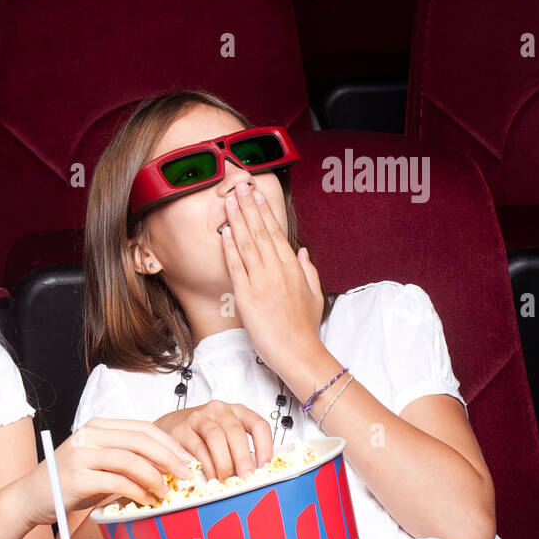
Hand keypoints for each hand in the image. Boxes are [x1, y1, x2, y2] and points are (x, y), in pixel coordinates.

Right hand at [18, 418, 194, 525]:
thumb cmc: (69, 482)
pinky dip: (137, 491)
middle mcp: (88, 436)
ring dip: (155, 477)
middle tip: (185, 475)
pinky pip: (116, 482)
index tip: (186, 459)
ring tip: (166, 491)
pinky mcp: (76, 477)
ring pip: (130, 460)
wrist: (31, 497)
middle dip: (169, 458)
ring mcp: (81, 455)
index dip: (169, 443)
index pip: (142, 428)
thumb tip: (167, 467)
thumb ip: (125, 459)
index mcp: (97, 427)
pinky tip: (145, 500)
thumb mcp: (98, 462)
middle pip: (140, 440)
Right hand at [155, 400, 272, 480]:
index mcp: (237, 412)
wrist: (171, 426)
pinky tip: (210, 476)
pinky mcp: (181, 428)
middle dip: (243, 459)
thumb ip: (240, 450)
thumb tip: (254, 476)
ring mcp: (199, 417)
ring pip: (216, 438)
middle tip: (246, 478)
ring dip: (223, 463)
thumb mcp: (226, 436)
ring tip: (227, 481)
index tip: (266, 466)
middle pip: (236, 432)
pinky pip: (196, 447)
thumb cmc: (203, 434)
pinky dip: (205, 465)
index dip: (265, 447)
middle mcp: (219, 411)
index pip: (258, 425)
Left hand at [221, 180, 324, 377]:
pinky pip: (236, 267)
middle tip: (238, 186)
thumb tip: (304, 252)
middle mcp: (277, 270)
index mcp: (293, 268)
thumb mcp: (314, 295)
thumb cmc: (305, 328)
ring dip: (237, 220)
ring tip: (228, 200)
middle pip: (260, 231)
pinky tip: (224, 232)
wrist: (298, 352)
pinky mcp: (247, 296)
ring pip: (247, 243)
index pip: (276, 232)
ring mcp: (262, 281)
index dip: (264, 211)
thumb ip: (308, 271)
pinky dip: (229, 248)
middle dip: (248, 206)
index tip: (255, 195)